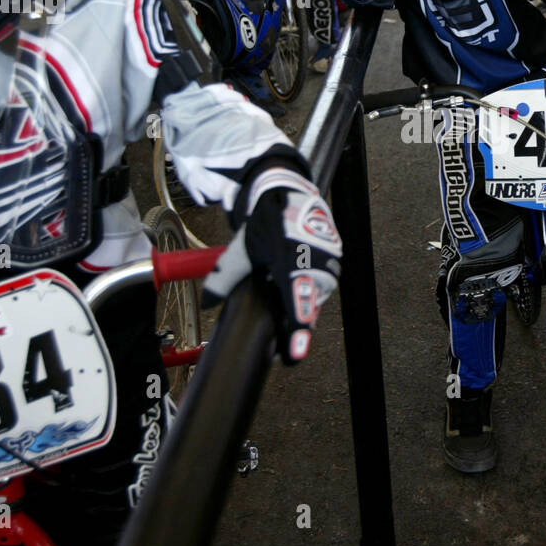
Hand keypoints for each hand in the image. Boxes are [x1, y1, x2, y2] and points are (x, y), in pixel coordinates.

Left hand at [203, 169, 342, 364]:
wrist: (289, 191)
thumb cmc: (268, 218)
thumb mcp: (242, 247)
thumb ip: (226, 276)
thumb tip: (209, 302)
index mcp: (289, 259)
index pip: (297, 302)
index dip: (297, 331)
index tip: (295, 354)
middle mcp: (315, 261)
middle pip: (307, 306)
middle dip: (293, 318)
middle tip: (277, 326)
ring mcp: (329, 259)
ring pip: (317, 296)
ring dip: (302, 298)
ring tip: (285, 284)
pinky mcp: (336, 257)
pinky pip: (324, 284)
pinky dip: (311, 285)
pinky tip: (297, 275)